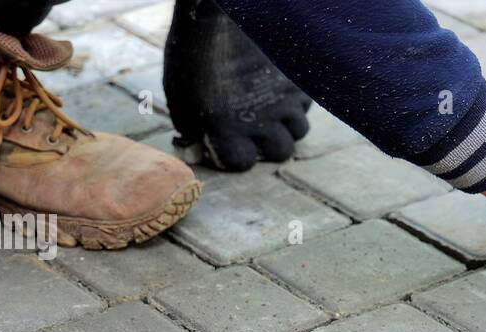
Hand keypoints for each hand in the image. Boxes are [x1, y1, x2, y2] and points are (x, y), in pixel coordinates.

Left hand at [163, 0, 310, 171]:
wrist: (221, 13)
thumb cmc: (193, 52)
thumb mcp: (179, 95)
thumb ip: (191, 126)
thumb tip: (198, 147)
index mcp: (225, 130)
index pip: (242, 163)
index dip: (237, 154)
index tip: (232, 142)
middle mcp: (260, 123)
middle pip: (281, 152)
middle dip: (270, 143)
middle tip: (259, 128)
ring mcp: (284, 102)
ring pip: (299, 129)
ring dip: (287, 123)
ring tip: (272, 107)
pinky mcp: (297, 82)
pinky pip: (306, 102)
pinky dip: (296, 99)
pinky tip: (278, 86)